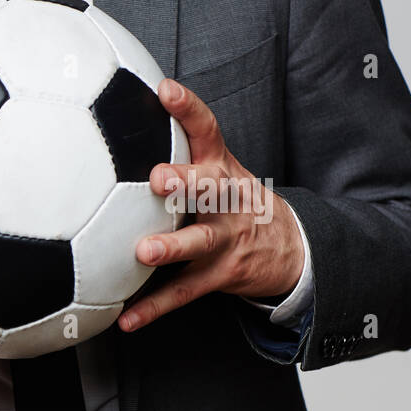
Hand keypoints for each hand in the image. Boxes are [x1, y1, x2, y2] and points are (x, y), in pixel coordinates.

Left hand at [117, 79, 305, 332]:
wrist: (290, 247)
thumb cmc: (233, 201)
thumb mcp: (219, 168)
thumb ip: (179, 146)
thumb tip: (120, 114)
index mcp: (221, 169)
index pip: (208, 130)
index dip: (188, 110)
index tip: (165, 89)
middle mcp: (227, 200)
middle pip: (211, 187)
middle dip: (186, 182)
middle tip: (158, 178)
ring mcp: (226, 239)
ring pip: (199, 242)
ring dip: (172, 247)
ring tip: (145, 252)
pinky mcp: (220, 275)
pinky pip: (183, 293)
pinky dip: (153, 308)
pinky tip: (126, 320)